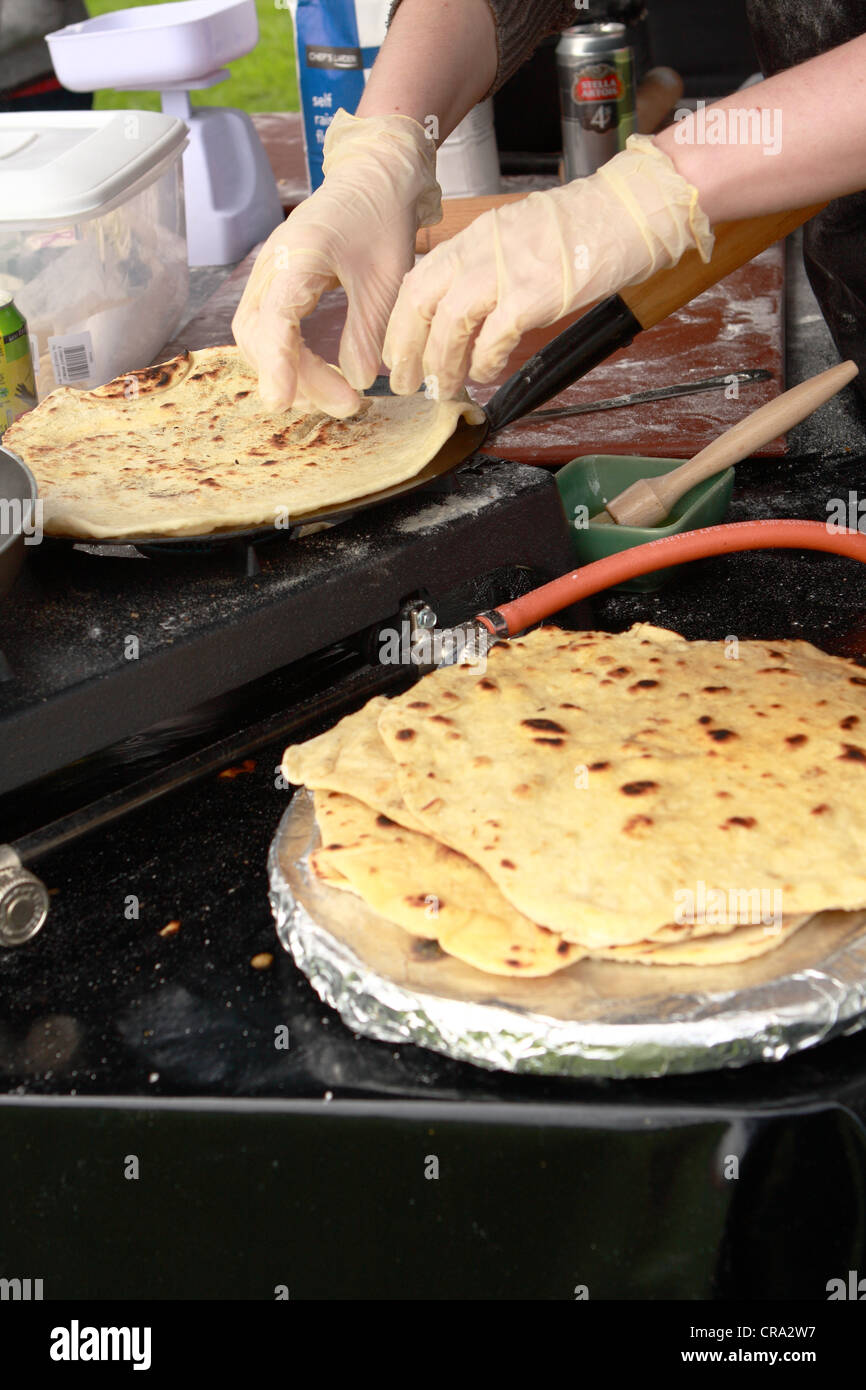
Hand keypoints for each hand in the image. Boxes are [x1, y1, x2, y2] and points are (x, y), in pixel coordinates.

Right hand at [232, 109, 440, 417]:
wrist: (374, 176)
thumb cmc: (382, 218)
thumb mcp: (387, 277)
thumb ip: (369, 330)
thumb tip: (356, 381)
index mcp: (298, 255)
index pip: (273, 319)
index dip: (277, 363)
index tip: (282, 401)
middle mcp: (272, 265)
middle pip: (258, 336)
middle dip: (295, 378)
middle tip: (346, 404)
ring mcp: (269, 274)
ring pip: (257, 338)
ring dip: (291, 374)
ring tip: (337, 397)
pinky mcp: (276, 284)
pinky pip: (268, 329)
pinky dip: (288, 358)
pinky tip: (319, 376)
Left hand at [383, 134, 713, 399]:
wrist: (626, 210)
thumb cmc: (579, 230)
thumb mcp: (514, 237)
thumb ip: (483, 268)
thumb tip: (459, 314)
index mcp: (473, 238)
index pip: (416, 282)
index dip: (399, 325)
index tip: (396, 354)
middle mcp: (480, 251)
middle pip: (420, 305)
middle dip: (407, 352)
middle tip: (406, 384)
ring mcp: (505, 272)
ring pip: (450, 325)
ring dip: (443, 366)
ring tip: (445, 390)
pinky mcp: (533, 294)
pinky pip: (493, 339)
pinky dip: (484, 364)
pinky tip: (487, 375)